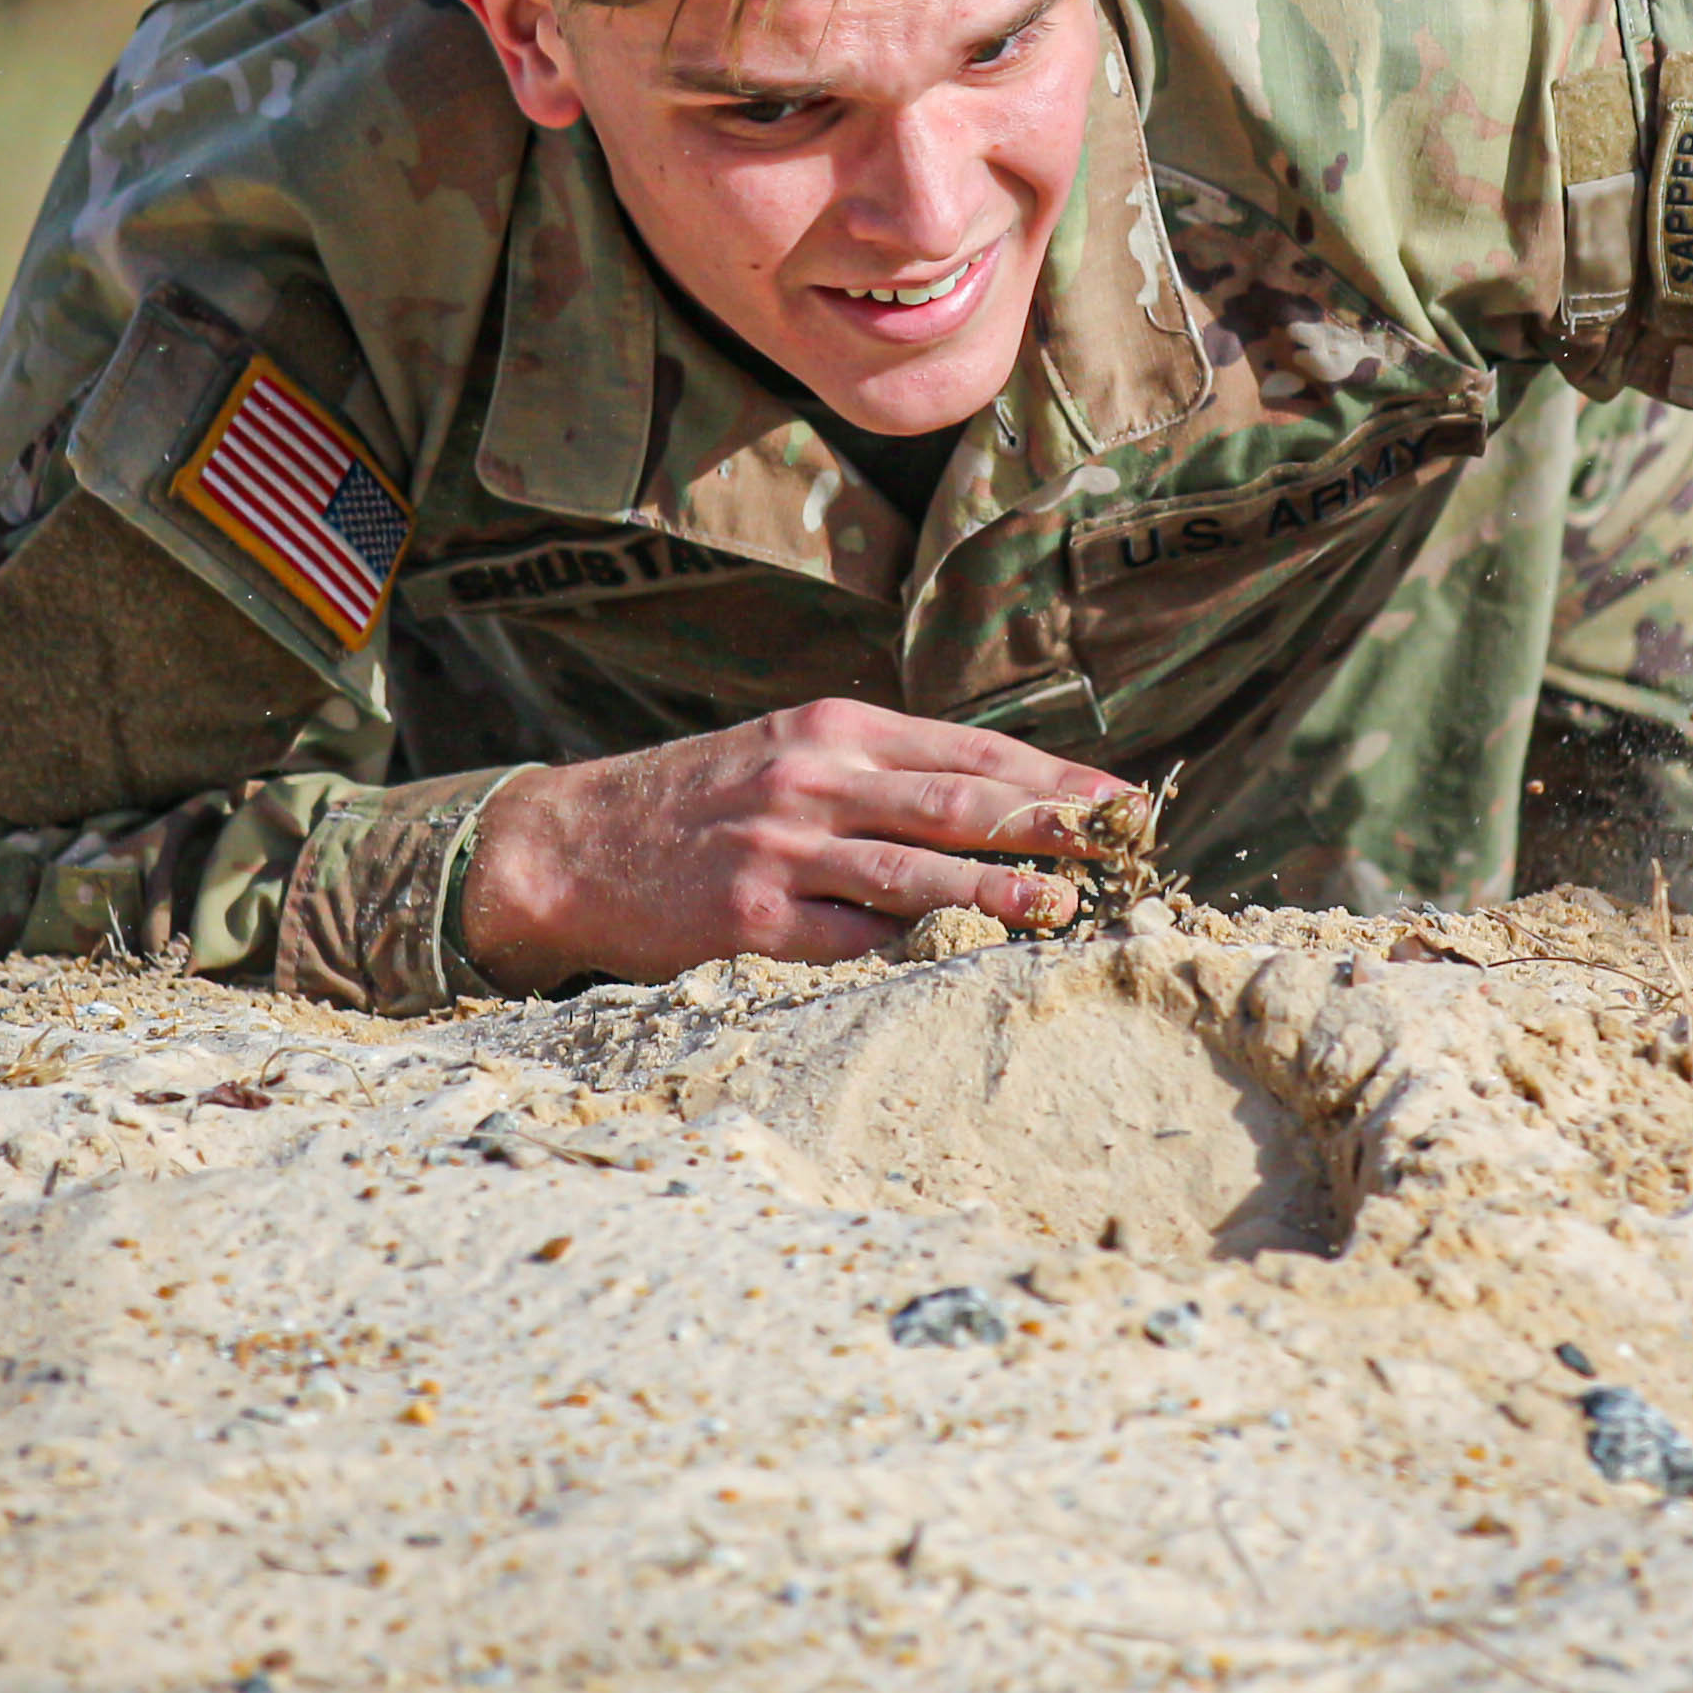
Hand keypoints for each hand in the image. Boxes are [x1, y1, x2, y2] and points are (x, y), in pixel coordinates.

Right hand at [461, 701, 1133, 986]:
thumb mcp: (786, 752)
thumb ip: (878, 770)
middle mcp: (813, 781)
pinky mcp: (752, 921)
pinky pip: (849, 940)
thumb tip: (995, 801)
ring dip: (996, 892)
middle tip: (1122, 841)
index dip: (1050, 777)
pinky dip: (910, 950)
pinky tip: (965, 961)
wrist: (571, 845)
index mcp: (831, 731)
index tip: (1120, 798)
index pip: (966, 751)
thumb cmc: (697, 802)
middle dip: (1049, 823)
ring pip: (913, 873)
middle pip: (954, 802)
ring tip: (1062, 906)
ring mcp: (782, 851)